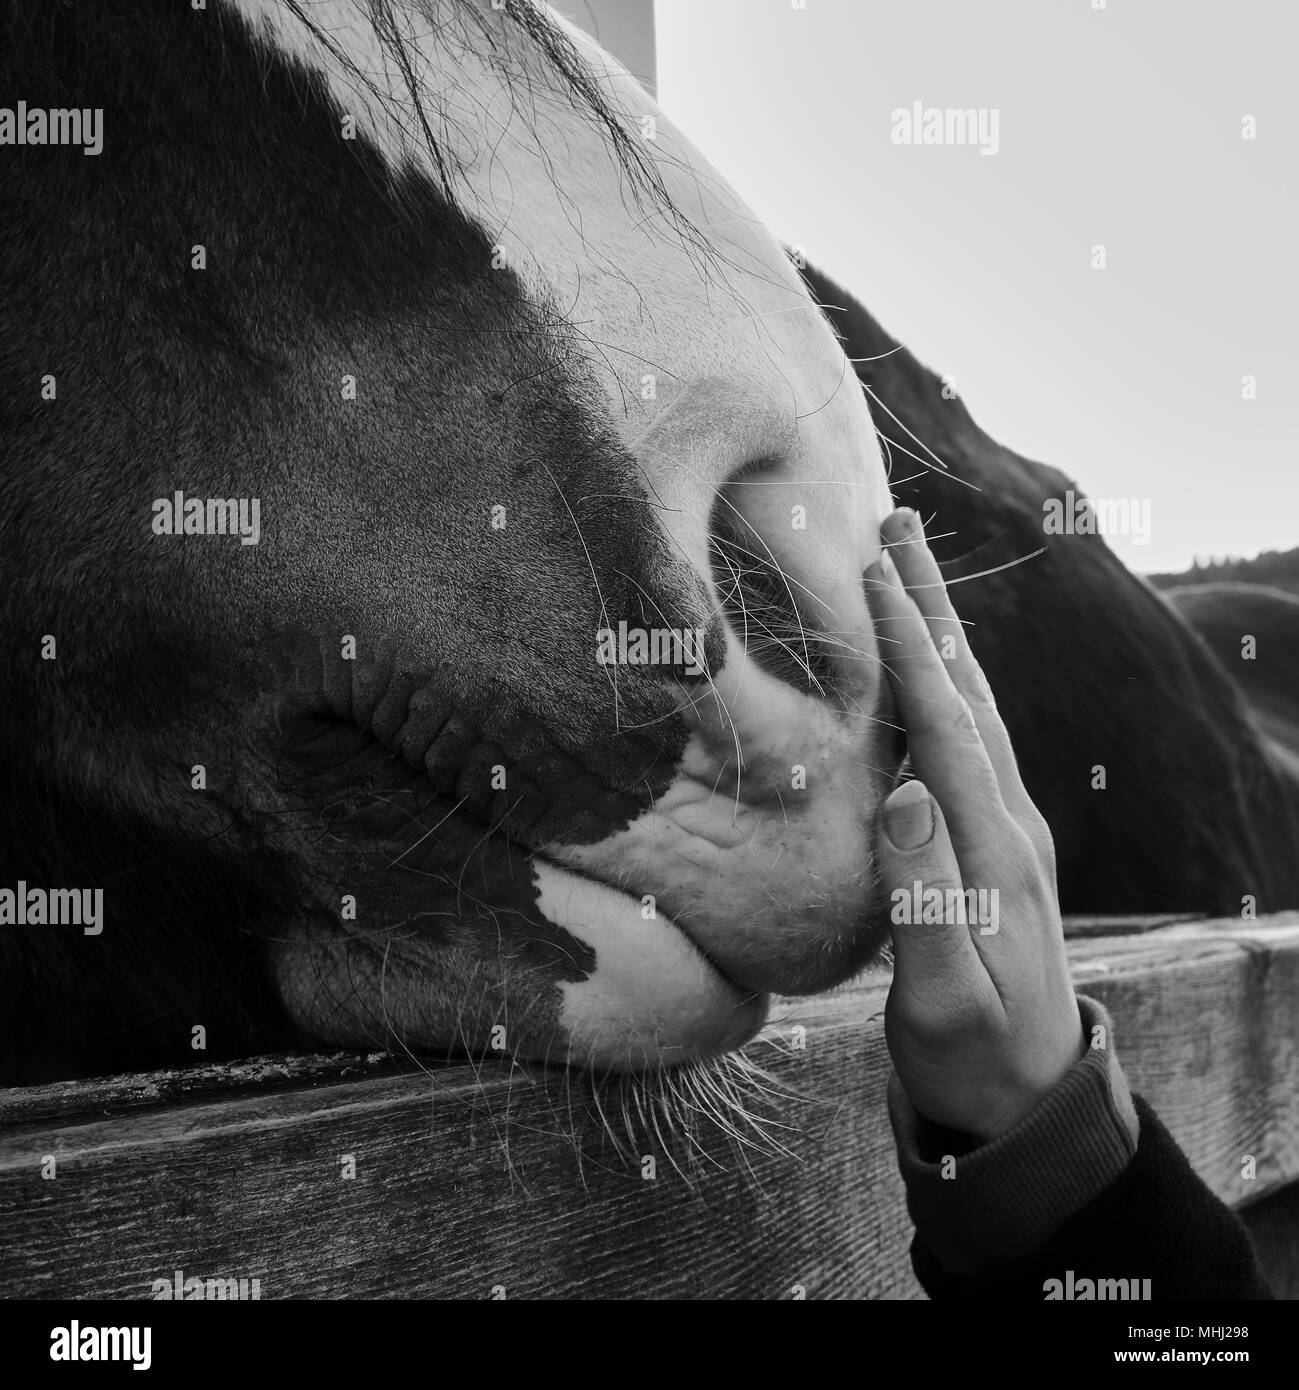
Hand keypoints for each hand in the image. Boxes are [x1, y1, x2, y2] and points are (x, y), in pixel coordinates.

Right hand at [867, 508, 1083, 1141]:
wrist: (1029, 1102)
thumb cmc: (969, 1058)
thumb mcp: (940, 1000)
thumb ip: (922, 900)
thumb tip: (904, 793)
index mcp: (993, 852)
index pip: (946, 724)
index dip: (910, 645)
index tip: (873, 571)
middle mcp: (1011, 825)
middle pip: (969, 690)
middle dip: (933, 603)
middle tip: (898, 523)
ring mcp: (1011, 831)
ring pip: (975, 706)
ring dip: (943, 630)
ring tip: (907, 570)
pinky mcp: (999, 844)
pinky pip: (971, 738)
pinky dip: (947, 680)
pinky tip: (927, 668)